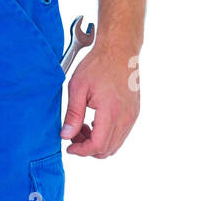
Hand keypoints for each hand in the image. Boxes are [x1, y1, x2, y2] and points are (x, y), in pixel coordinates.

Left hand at [60, 42, 140, 157]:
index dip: (81, 151)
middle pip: (107, 150)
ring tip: (83, 126)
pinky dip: (107, 135)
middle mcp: (125, 117)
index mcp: (110, 112)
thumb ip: (72, 114)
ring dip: (98, 142)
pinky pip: (121, 134)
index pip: (98, 145)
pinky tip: (95, 120)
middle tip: (73, 134)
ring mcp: (132, 115)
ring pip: (115, 144)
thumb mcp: (78, 87)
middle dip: (87, 148)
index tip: (69, 147)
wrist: (119, 50)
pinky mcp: (134, 112)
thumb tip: (66, 135)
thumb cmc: (98, 64)